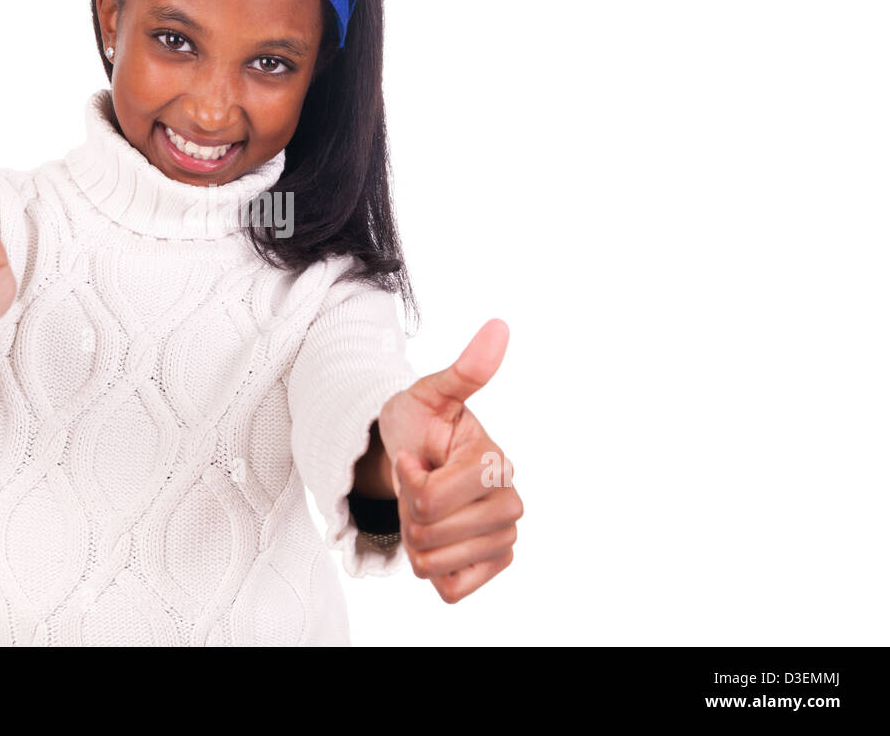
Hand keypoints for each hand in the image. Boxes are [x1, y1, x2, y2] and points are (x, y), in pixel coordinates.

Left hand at [376, 319, 521, 603]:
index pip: (429, 498)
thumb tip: (499, 327)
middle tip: (417, 487)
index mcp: (495, 461)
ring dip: (415, 538)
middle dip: (407, 511)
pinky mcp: (494, 565)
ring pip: (433, 563)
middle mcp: (509, 502)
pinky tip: (439, 540)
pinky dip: (432, 570)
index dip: (407, 479)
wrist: (413, 455)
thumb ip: (464, 370)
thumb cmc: (419, 423)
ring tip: (424, 510)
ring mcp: (504, 537)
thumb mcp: (428, 394)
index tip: (413, 458)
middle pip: (428, 534)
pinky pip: (450, 589)